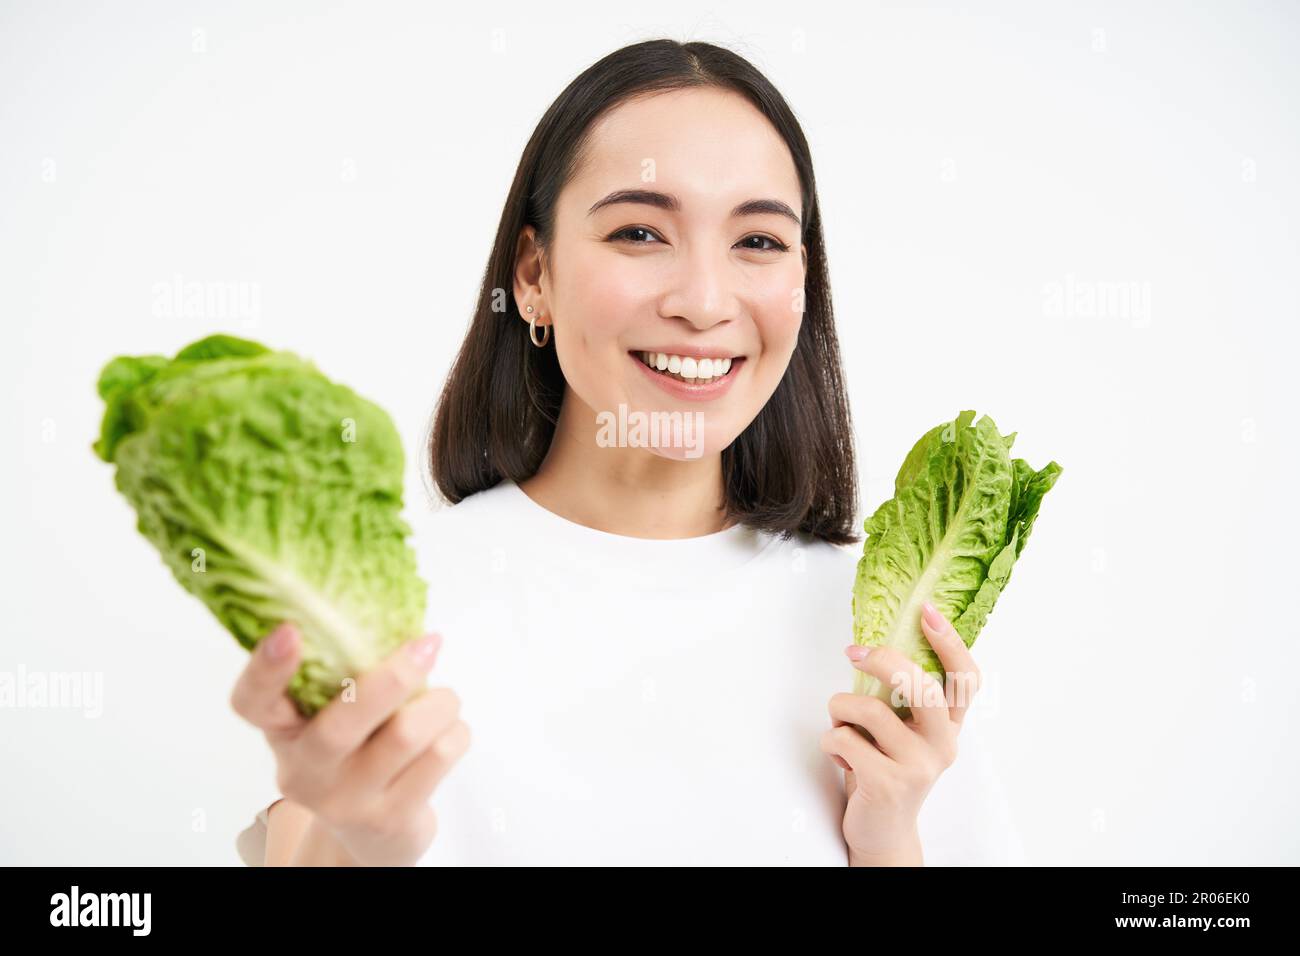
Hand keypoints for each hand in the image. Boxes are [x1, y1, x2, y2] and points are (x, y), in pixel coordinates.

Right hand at [229, 623, 470, 865]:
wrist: (374, 837)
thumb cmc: (358, 754)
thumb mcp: (335, 716)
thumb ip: (347, 674)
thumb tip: (395, 609)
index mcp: (283, 732)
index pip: (252, 702)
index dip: (265, 668)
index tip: (288, 630)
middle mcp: (306, 772)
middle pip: (342, 724)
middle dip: (394, 677)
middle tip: (428, 644)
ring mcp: (347, 801)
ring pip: (406, 735)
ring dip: (441, 704)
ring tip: (446, 699)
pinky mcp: (391, 819)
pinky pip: (439, 756)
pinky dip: (455, 731)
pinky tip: (448, 731)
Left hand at [821, 601, 980, 864]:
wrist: (883, 831)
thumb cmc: (887, 770)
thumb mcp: (904, 732)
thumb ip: (902, 698)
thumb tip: (875, 643)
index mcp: (949, 726)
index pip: (966, 678)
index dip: (950, 642)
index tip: (926, 612)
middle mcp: (942, 745)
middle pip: (921, 685)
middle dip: (884, 660)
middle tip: (856, 652)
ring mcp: (918, 766)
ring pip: (869, 709)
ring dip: (839, 708)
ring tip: (839, 723)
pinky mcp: (889, 784)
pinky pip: (843, 739)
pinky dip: (830, 740)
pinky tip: (839, 755)